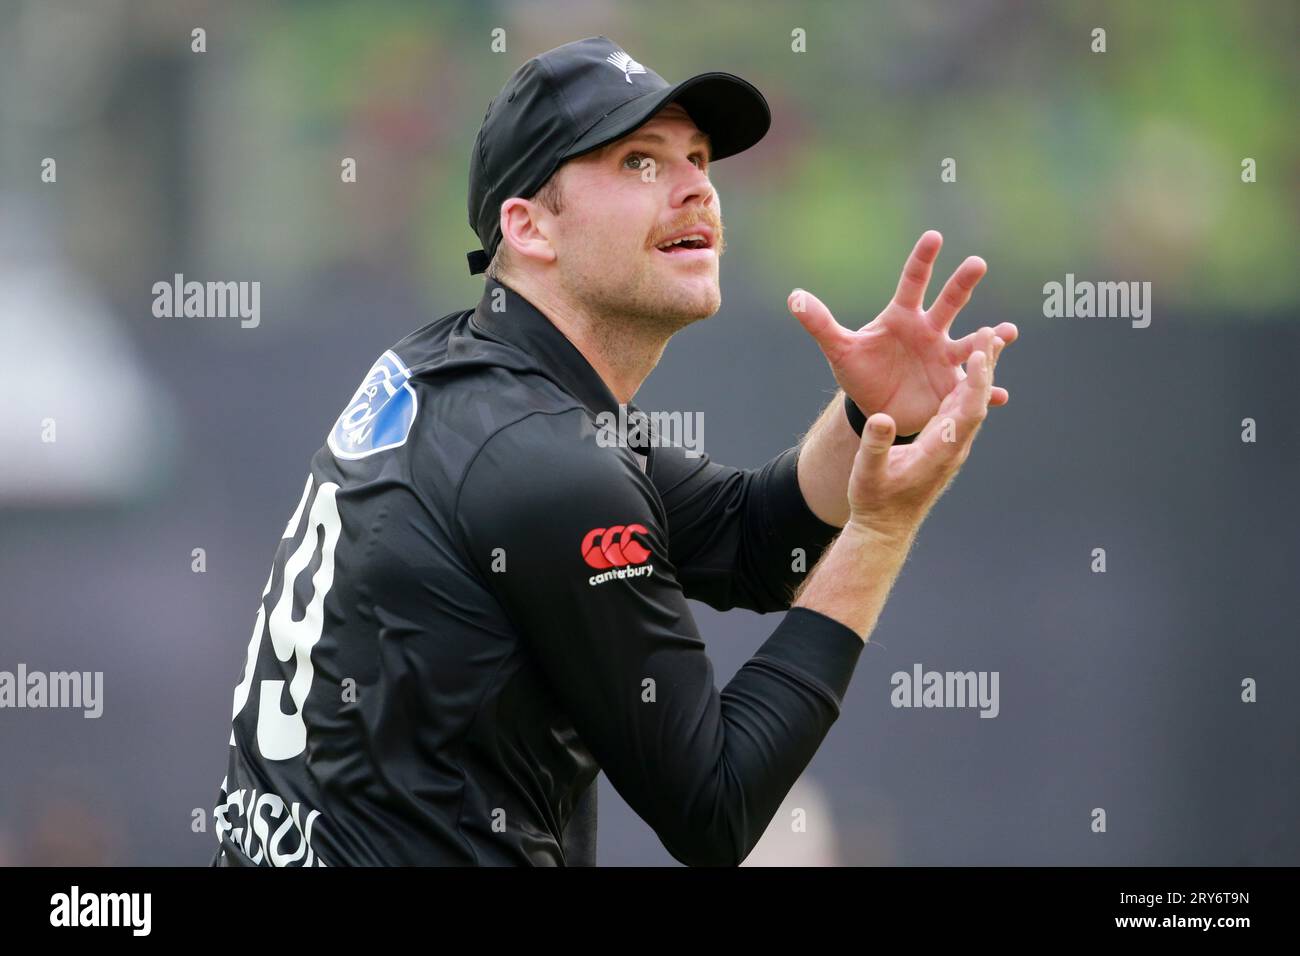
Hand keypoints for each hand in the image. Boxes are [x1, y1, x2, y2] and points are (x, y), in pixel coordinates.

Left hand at [788, 230, 1018, 436]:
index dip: (922, 260)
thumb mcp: (840, 350)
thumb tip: (793, 297)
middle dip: (962, 284)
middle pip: (949, 303)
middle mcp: (930, 331)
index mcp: (903, 316)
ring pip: (972, 345)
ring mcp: (944, 358)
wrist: (874, 408)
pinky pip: (974, 389)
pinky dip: (988, 392)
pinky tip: (1001, 396)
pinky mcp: (952, 387)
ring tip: (1005, 332)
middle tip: (976, 263)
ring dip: (990, 339)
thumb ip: (820, 323)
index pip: (913, 282)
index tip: (934, 237)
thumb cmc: (860, 373)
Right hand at [846, 328, 1003, 537]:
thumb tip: (881, 418)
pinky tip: (968, 370)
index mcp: (941, 451)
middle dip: (985, 366)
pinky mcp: (945, 445)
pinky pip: (962, 410)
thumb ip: (875, 446)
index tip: (979, 352)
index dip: (975, 381)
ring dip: (980, 373)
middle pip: (977, 401)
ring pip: (972, 403)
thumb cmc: (874, 502)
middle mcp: (954, 447)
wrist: (885, 527)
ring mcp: (952, 446)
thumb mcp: (867, 473)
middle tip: (992, 333)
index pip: (966, 410)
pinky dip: (967, 386)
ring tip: (987, 342)